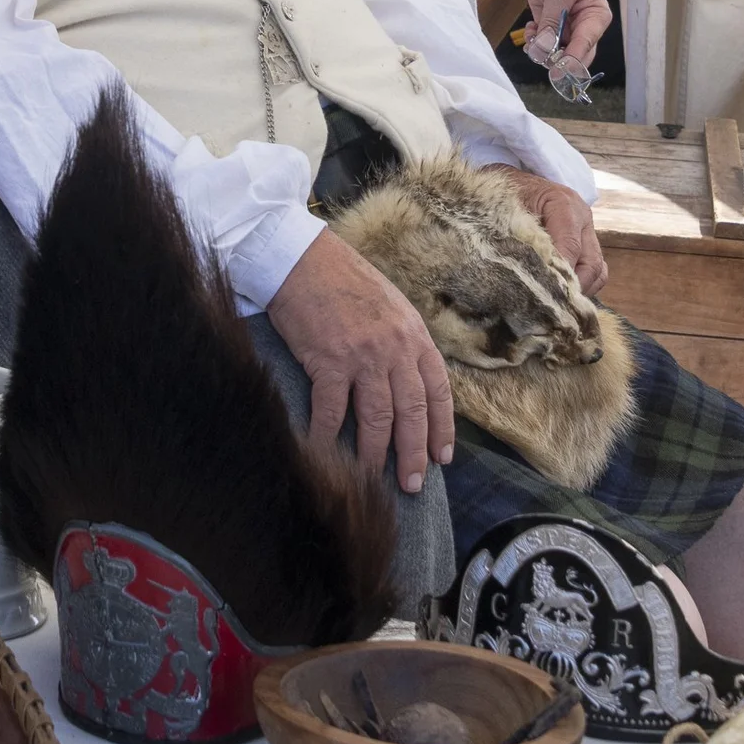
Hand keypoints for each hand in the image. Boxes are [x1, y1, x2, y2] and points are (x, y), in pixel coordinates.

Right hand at [266, 228, 453, 493]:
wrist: (302, 258)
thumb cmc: (343, 279)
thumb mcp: (389, 305)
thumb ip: (403, 341)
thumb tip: (408, 380)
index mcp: (414, 335)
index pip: (438, 391)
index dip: (441, 428)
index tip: (441, 457)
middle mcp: (395, 349)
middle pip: (412, 413)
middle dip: (413, 454)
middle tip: (413, 485)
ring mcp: (363, 357)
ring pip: (377, 419)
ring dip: (376, 455)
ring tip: (374, 480)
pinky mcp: (328, 362)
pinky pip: (332, 412)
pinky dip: (328, 438)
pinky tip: (325, 454)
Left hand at [504, 168, 607, 297]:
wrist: (515, 180)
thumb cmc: (508, 193)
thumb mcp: (508, 208)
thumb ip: (520, 235)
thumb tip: (524, 273)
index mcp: (563, 203)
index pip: (569, 246)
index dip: (559, 273)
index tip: (545, 294)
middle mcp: (582, 217)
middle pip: (591, 263)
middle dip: (573, 287)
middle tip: (552, 305)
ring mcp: (587, 230)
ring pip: (598, 270)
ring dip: (581, 289)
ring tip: (558, 303)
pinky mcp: (587, 242)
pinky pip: (595, 269)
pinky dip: (584, 285)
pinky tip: (563, 293)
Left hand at [522, 0, 612, 68]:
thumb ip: (553, 22)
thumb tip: (546, 49)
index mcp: (596, 17)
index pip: (586, 46)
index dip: (571, 62)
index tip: (556, 72)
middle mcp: (584, 26)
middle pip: (572, 56)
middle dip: (554, 59)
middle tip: (538, 53)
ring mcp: (567, 27)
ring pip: (555, 53)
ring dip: (541, 50)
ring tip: (533, 34)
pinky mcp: (550, 25)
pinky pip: (543, 44)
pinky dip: (535, 42)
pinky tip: (531, 29)